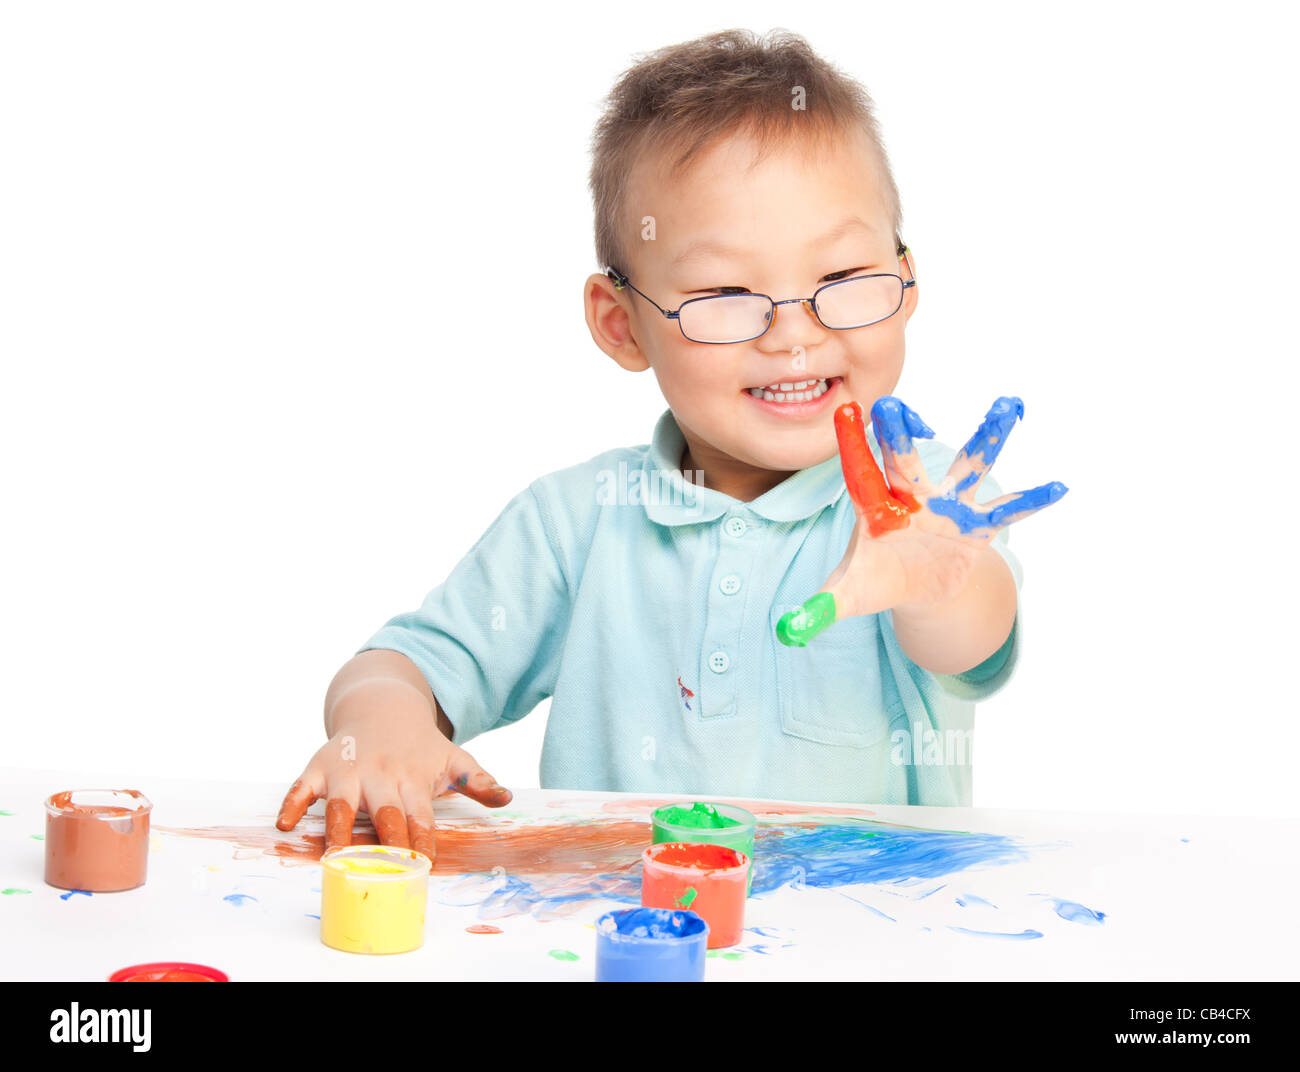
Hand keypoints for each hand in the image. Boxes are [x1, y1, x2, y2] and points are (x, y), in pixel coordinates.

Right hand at [274, 681, 510, 863]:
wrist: (383, 706)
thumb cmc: (420, 746)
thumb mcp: (453, 758)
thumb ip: (478, 781)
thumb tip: (507, 799)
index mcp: (412, 779)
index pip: (419, 814)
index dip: (421, 838)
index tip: (423, 864)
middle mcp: (379, 775)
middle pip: (383, 811)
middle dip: (384, 839)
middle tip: (383, 870)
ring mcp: (347, 770)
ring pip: (342, 803)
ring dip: (339, 829)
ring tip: (334, 858)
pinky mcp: (319, 766)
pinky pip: (301, 786)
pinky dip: (292, 803)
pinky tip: (285, 824)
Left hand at [776, 395, 1066, 645]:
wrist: (920, 586)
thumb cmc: (879, 579)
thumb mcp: (851, 595)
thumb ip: (820, 609)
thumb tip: (783, 633)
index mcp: (876, 507)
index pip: (860, 472)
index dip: (854, 445)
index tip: (846, 410)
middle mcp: (913, 496)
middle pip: (905, 461)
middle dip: (900, 435)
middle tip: (893, 403)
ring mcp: (949, 506)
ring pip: (969, 465)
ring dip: (989, 438)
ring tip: (1009, 404)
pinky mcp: (978, 525)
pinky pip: (1008, 511)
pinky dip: (1032, 501)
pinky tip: (1060, 487)